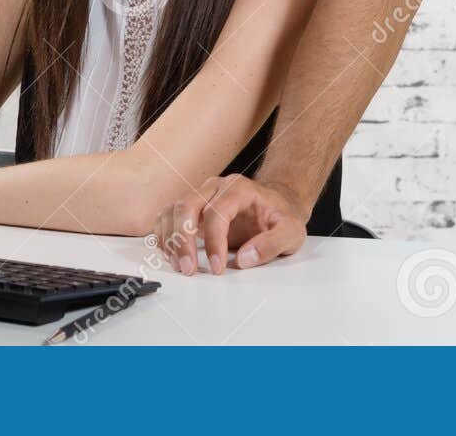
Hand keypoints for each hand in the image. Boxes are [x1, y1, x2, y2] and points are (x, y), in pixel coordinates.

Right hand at [154, 174, 308, 275]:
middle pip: (187, 206)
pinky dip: (164, 235)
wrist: (278, 205)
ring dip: (170, 239)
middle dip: (182, 240)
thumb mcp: (292, 231)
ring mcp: (201, 196)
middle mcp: (215, 187)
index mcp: (239, 188)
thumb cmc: (282, 216)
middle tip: (188, 269)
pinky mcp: (193, 209)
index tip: (217, 268)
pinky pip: (168, 216)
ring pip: (173, 210)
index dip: (213, 242)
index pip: (217, 212)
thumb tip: (243, 259)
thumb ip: (272, 244)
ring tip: (180, 266)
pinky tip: (171, 255)